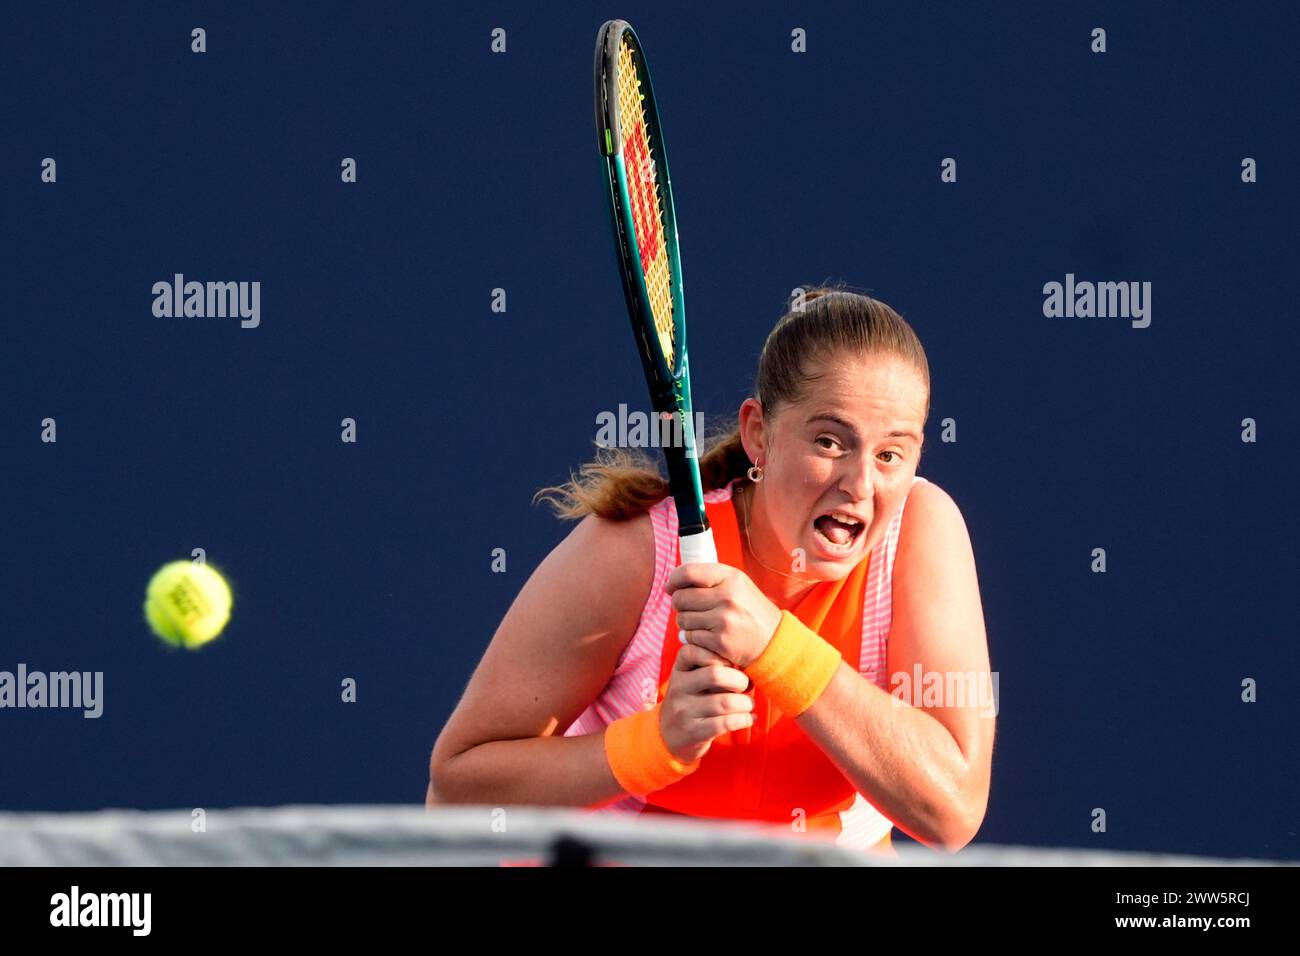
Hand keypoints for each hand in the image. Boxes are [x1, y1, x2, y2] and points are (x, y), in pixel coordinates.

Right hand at [659, 642, 755, 763]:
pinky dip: (744, 719)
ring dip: (746, 703)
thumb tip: (746, 667)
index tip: (731, 665)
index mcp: (679, 670)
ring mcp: (684, 711)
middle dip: (739, 680)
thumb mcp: (690, 680)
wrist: (667, 736)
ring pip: (726, 702)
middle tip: (746, 686)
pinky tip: (748, 718)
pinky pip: (726, 723)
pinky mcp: (693, 732)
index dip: (720, 655)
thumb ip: (710, 668)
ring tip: (748, 704)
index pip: (695, 651)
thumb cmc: (690, 702)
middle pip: (715, 675)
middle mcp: (678, 688)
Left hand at [666, 562, 782, 668]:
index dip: (674, 579)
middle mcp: (727, 596)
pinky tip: (707, 636)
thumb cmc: (750, 611)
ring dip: (686, 622)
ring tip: (702, 623)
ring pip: (682, 619)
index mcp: (731, 577)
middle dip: (680, 605)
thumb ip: (709, 579)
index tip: (671, 586)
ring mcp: (723, 620)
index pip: (688, 572)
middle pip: (680, 598)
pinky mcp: (719, 641)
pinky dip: (694, 638)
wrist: (773, 641)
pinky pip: (690, 636)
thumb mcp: (738, 585)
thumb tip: (672, 584)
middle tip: (690, 609)